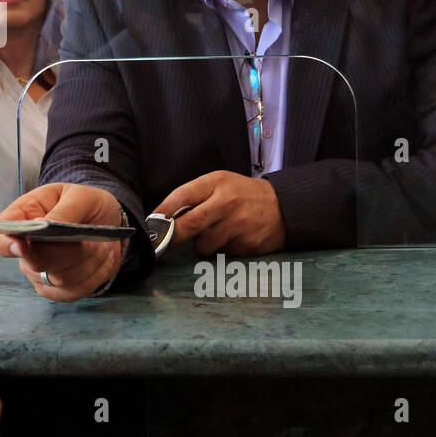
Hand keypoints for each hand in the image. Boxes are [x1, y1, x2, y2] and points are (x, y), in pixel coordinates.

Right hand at [0, 183, 123, 302]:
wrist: (107, 220)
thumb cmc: (87, 204)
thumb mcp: (80, 197)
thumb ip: (62, 212)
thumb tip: (37, 226)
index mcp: (22, 217)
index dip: (5, 245)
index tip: (24, 244)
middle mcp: (25, 249)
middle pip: (32, 264)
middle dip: (66, 253)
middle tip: (90, 239)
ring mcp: (39, 272)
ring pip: (57, 279)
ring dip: (86, 263)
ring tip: (101, 245)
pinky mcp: (58, 288)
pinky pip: (73, 292)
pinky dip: (94, 275)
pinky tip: (103, 259)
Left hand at [157, 171, 285, 255]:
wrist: (284, 206)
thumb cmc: (243, 194)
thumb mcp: (220, 183)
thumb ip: (195, 196)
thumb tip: (165, 217)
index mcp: (216, 183)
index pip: (181, 197)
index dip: (162, 213)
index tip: (151, 224)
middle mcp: (227, 203)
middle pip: (189, 225)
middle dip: (172, 237)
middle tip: (164, 242)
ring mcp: (238, 225)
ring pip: (203, 245)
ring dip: (202, 244)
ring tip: (216, 232)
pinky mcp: (247, 245)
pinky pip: (221, 253)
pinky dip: (221, 249)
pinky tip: (233, 238)